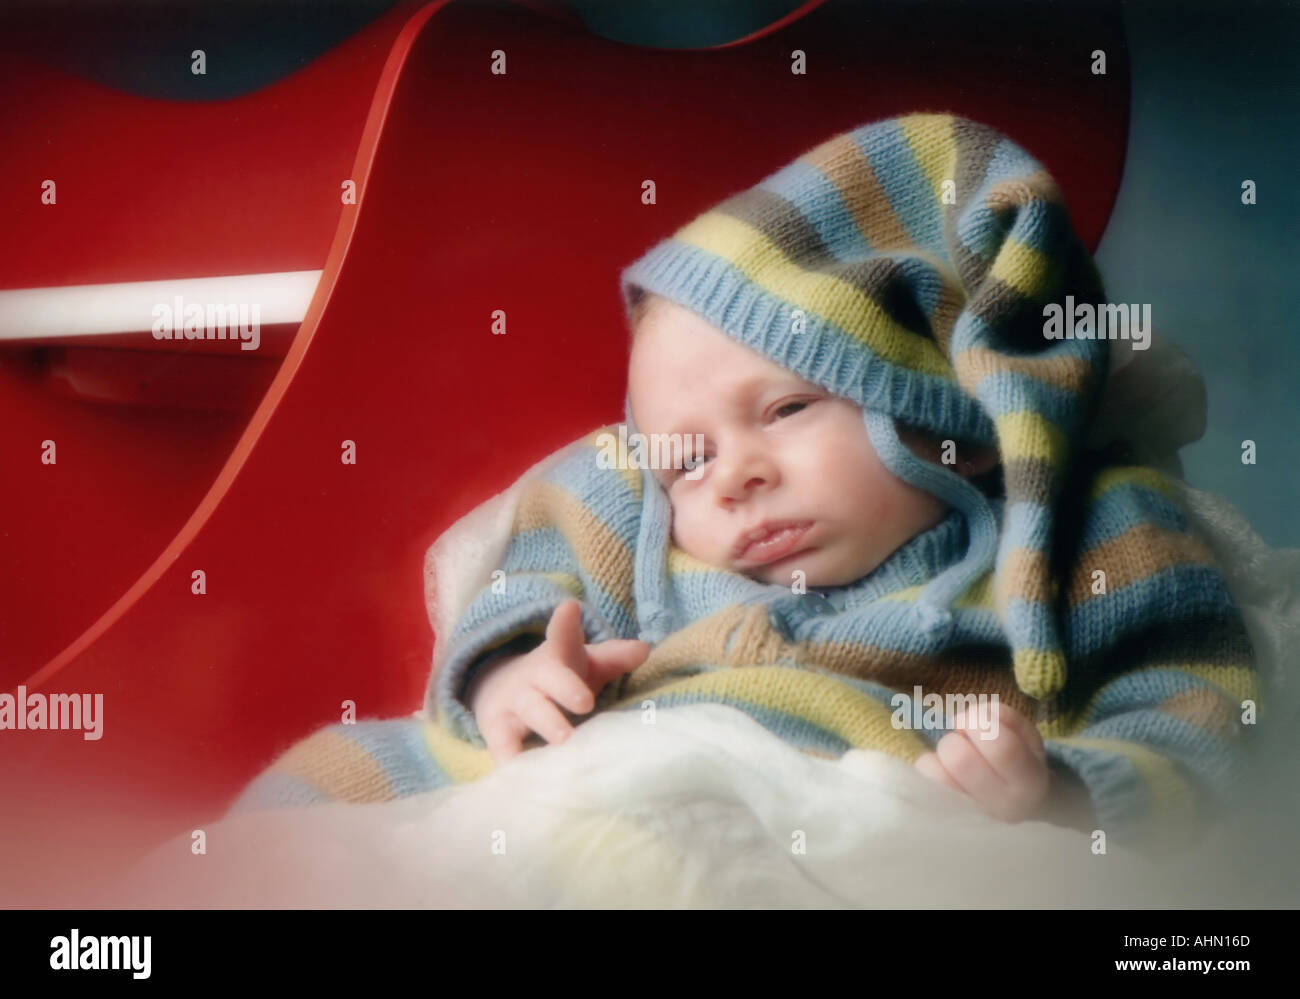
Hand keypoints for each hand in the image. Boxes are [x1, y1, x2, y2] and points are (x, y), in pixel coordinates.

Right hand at [467, 598, 649, 766]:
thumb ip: (613, 657)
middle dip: (565, 688)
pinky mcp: (497, 732)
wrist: (501, 693)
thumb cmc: (557, 680)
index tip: (570, 608)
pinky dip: (514, 763)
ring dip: (547, 725)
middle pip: (550, 679)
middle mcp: (534, 677)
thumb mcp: (583, 665)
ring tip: (565, 741)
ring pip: (530, 713)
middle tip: (585, 701)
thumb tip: (644, 649)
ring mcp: (513, 704)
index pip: (563, 638)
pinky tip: (525, 776)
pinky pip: (504, 750)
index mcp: (557, 658)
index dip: (565, 624)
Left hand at [913, 700, 1050, 822]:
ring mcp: (972, 813)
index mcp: (1029, 780)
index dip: (980, 724)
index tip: (973, 716)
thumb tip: (972, 714)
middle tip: (962, 736)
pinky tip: (945, 767)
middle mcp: (1000, 802)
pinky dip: (930, 767)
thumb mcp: (1027, 735)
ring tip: (955, 755)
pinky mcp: (948, 814)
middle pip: (961, 761)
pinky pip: (924, 784)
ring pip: (936, 775)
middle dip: (956, 739)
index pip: (1003, 749)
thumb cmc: (1022, 760)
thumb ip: (1005, 717)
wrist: (1023, 804)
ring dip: (940, 755)